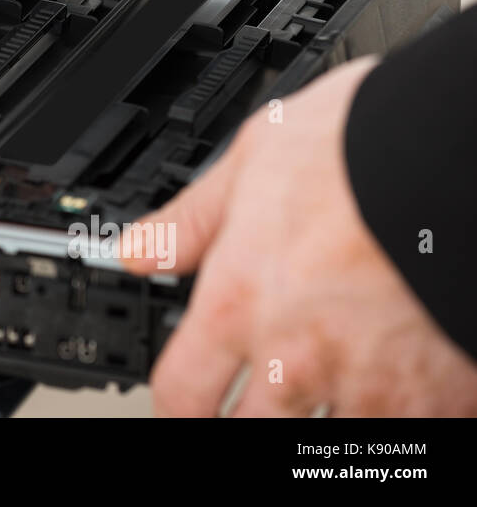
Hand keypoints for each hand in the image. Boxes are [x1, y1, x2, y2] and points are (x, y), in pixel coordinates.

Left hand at [123, 57, 476, 415]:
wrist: (461, 150)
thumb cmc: (365, 141)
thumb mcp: (254, 157)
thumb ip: (192, 220)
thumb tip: (138, 251)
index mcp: (239, 301)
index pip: (182, 395)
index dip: (178, 407)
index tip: (187, 405)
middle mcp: (296, 356)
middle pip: (249, 433)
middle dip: (251, 419)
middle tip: (263, 397)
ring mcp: (371, 384)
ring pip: (330, 441)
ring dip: (329, 415)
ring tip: (342, 376)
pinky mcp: (441, 395)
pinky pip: (409, 431)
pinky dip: (401, 412)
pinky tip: (402, 377)